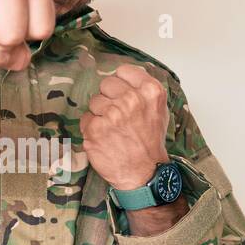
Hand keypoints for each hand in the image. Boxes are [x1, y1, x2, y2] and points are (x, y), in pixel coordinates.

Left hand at [81, 64, 169, 189]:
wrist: (144, 173)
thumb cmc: (150, 142)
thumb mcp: (158, 109)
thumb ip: (143, 90)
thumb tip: (123, 76)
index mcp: (150, 91)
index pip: (123, 71)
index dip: (121, 84)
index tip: (123, 95)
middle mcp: (131, 100)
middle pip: (106, 84)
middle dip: (109, 98)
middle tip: (118, 116)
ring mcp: (112, 114)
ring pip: (94, 101)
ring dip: (100, 114)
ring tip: (113, 130)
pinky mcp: (95, 129)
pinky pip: (86, 119)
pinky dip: (92, 129)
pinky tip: (104, 139)